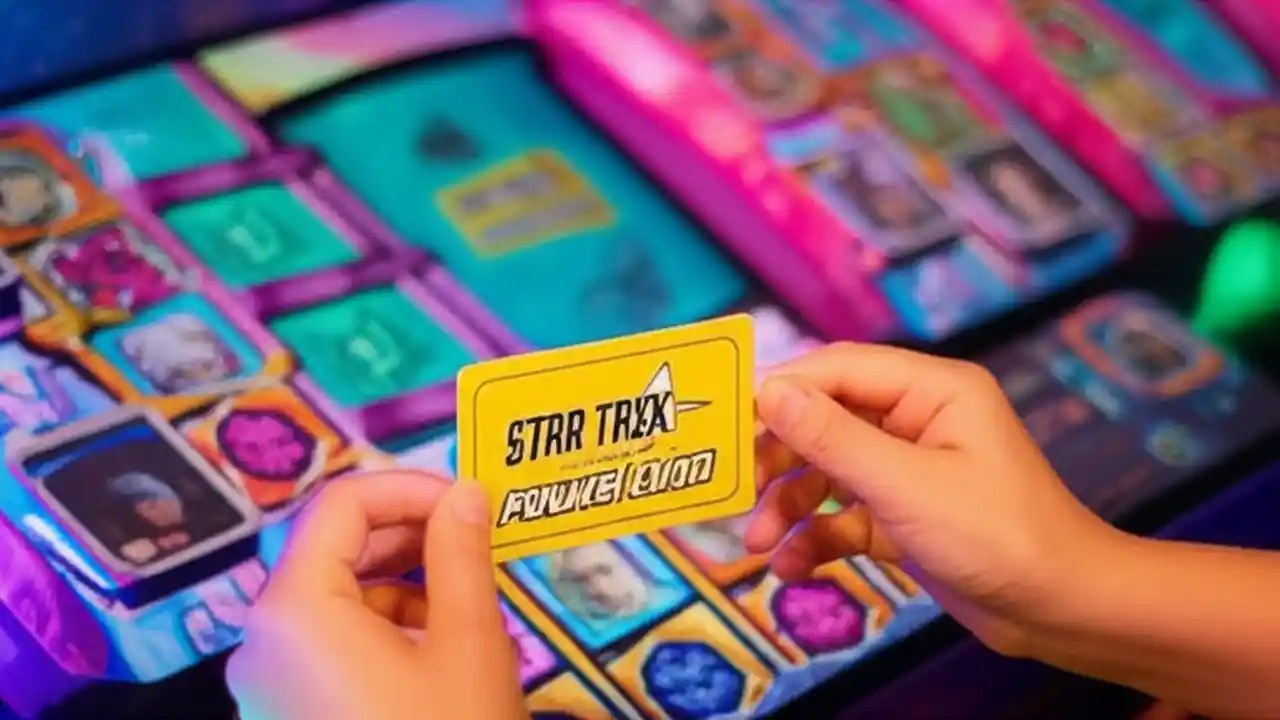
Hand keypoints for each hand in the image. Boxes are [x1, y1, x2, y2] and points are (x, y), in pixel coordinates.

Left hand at [226, 472, 526, 719]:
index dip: (410, 487)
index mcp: (294, 610)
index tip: (469, 501)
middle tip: (475, 540)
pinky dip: (381, 630)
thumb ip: (461, 553)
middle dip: (408, 536)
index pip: (341, 504)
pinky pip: (327, 645)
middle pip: (330, 549)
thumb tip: (464, 492)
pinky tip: (437, 650)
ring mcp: (267, 685)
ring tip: (467, 603)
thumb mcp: (467, 642)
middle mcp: (262, 641)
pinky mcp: (285, 715)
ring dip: (400, 583)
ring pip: (332, 599)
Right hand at [747, 343, 1122, 653]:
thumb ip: (833, 438)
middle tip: (736, 490)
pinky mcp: (904, 516)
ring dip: (788, 505)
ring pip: (828, 472)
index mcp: (932, 390)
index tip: (726, 416)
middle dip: (778, 459)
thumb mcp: (906, 486)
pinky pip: (844, 515)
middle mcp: (918, 420)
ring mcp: (910, 470)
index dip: (781, 389)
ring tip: (757, 544)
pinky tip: (792, 567)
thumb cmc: (1000, 536)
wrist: (1063, 613)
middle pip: (825, 421)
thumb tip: (768, 391)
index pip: (839, 369)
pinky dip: (815, 538)